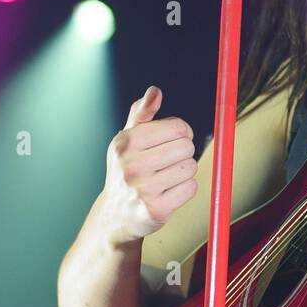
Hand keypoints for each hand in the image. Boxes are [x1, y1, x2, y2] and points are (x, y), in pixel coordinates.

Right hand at [101, 86, 197, 243]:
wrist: (116, 214)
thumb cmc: (127, 170)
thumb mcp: (128, 140)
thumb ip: (142, 113)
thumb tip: (155, 91)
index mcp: (126, 142)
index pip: (177, 127)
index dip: (182, 132)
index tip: (172, 141)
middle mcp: (131, 165)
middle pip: (186, 147)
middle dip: (183, 153)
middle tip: (168, 162)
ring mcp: (142, 189)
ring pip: (190, 167)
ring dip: (184, 172)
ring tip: (166, 178)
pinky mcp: (156, 209)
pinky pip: (191, 188)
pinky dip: (185, 189)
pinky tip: (169, 192)